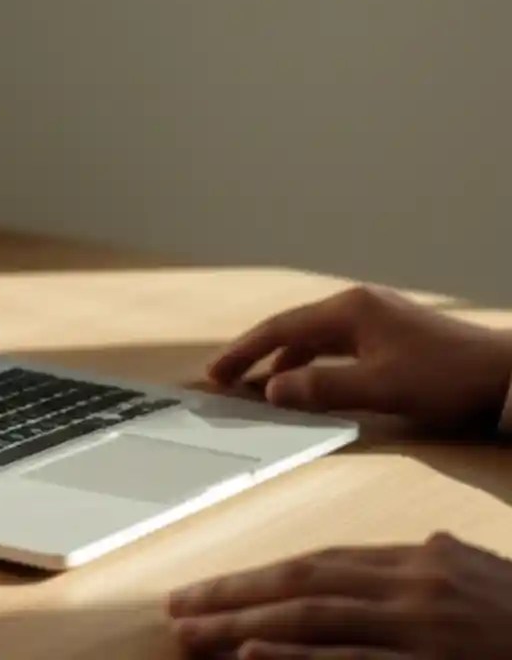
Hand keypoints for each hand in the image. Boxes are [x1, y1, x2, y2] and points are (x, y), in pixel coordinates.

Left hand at [167, 532, 511, 658]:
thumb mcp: (482, 578)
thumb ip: (436, 567)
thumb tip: (400, 556)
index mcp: (422, 562)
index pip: (319, 565)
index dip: (257, 578)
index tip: (207, 591)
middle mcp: (415, 586)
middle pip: (302, 585)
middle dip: (233, 596)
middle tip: (176, 609)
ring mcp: (423, 629)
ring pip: (314, 620)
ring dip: (245, 626)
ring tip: (193, 634)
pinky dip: (300, 659)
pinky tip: (253, 657)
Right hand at [208, 285, 511, 429]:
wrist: (507, 374)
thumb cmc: (447, 378)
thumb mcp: (381, 388)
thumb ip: (322, 389)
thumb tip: (270, 390)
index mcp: (350, 310)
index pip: (281, 328)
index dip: (244, 351)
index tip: (215, 373)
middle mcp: (358, 307)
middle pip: (293, 329)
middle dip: (257, 355)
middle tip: (225, 379)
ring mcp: (375, 319)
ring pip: (314, 339)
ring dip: (283, 362)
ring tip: (259, 386)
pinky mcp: (389, 336)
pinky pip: (334, 347)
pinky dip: (311, 364)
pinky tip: (307, 383)